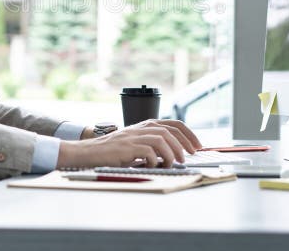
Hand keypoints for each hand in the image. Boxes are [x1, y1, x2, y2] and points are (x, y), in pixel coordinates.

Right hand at [58, 119, 201, 168]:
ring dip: (172, 153)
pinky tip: (154, 165)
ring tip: (173, 163)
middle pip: (171, 131)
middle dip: (184, 144)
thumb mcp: (135, 141)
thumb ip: (152, 143)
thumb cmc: (113, 150)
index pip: (174, 123)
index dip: (189, 134)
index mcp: (146, 124)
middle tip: (188, 157)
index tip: (197, 146)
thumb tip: (174, 153)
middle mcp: (142, 127)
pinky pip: (149, 152)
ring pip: (162, 139)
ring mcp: (135, 136)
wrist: (91, 152)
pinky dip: (156, 160)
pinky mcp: (128, 147)